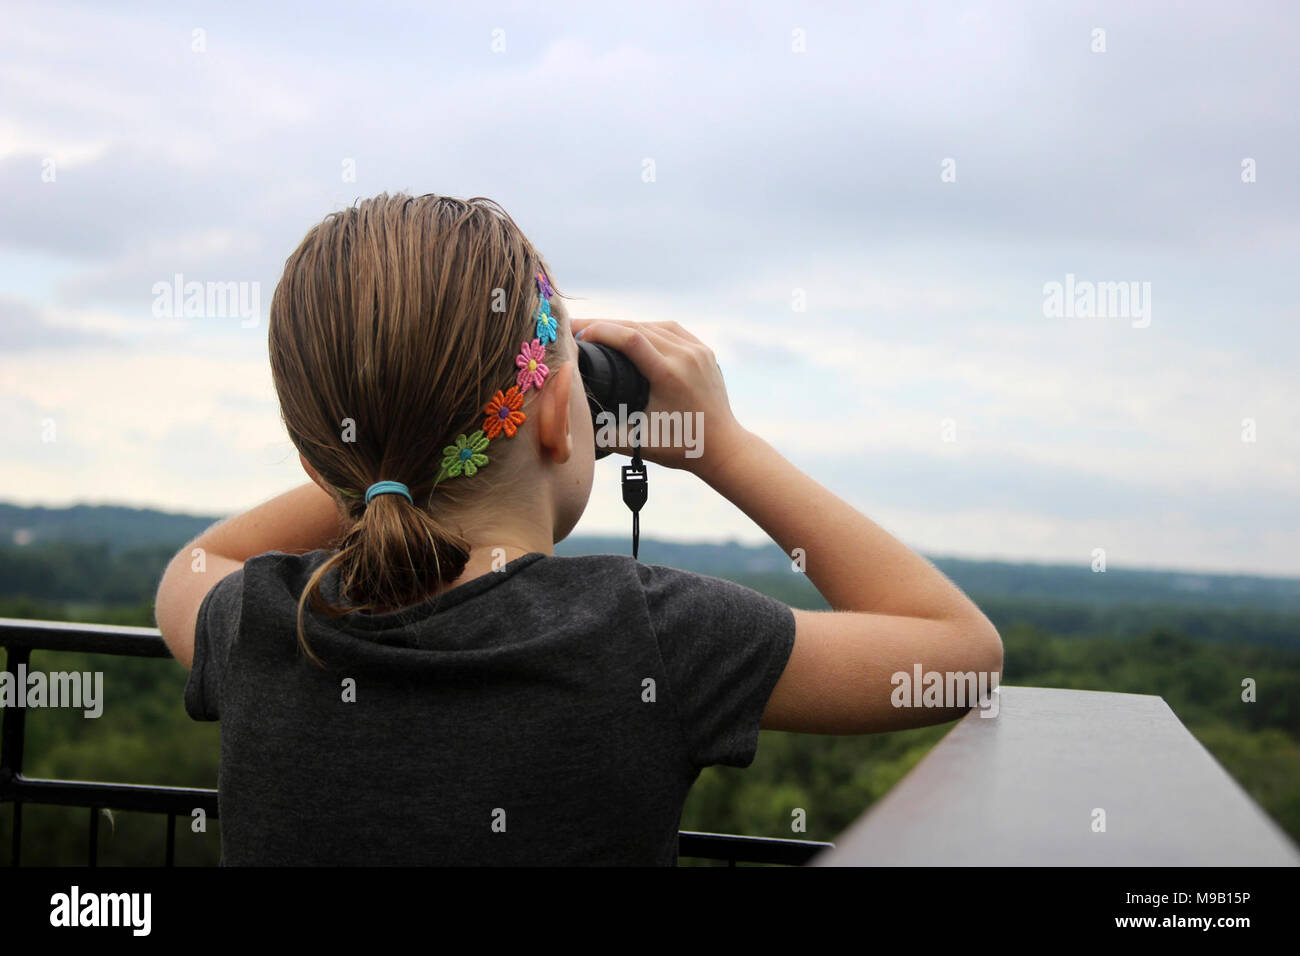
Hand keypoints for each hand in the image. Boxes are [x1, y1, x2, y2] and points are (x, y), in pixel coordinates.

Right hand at [569, 318, 746, 477]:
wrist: (723, 448)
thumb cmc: (681, 448)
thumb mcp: (639, 444)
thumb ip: (603, 434)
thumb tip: (571, 417)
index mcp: (669, 375)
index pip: (630, 338)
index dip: (600, 331)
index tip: (576, 336)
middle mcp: (686, 356)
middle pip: (637, 326)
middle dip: (604, 325)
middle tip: (576, 328)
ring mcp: (697, 351)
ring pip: (654, 325)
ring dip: (624, 325)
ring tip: (599, 330)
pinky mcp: (704, 351)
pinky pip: (671, 330)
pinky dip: (648, 328)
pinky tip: (631, 331)